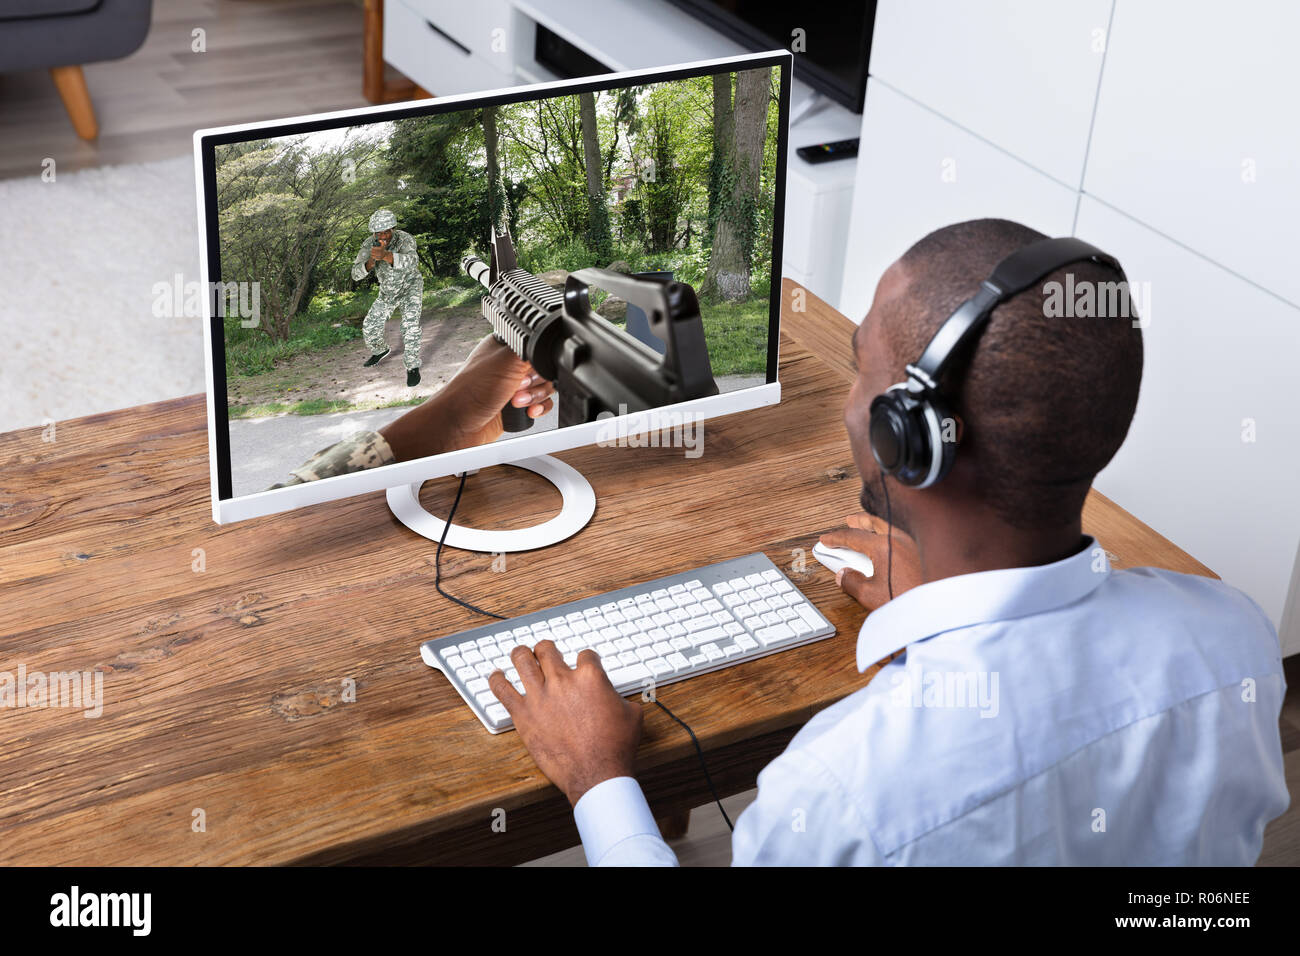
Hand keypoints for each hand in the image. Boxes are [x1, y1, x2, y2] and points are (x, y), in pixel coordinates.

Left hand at [438, 334, 555, 447]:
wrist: (459, 426)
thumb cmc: (470, 392)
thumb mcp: (506, 360)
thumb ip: (531, 349)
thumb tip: (548, 347)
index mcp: (505, 347)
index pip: (536, 346)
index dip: (536, 360)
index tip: (524, 370)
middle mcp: (510, 366)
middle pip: (544, 369)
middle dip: (534, 383)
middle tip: (517, 388)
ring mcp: (515, 386)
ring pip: (545, 387)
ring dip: (535, 397)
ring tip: (516, 402)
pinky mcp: (518, 406)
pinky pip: (542, 404)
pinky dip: (539, 409)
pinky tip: (527, 411)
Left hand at [488, 641, 642, 806]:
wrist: (596, 773)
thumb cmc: (613, 748)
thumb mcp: (631, 714)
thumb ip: (619, 697)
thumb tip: (615, 697)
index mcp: (589, 677)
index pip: (585, 655)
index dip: (586, 659)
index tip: (584, 664)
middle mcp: (561, 681)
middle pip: (548, 650)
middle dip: (548, 649)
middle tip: (546, 652)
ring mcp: (539, 696)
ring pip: (522, 660)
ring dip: (521, 654)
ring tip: (521, 654)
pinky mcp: (523, 715)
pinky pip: (502, 690)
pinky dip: (496, 680)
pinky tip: (496, 676)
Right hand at [820, 512, 922, 610]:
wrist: (936, 611)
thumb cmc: (908, 601)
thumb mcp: (870, 595)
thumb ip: (852, 582)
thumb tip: (844, 575)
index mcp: (884, 546)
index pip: (854, 536)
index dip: (836, 538)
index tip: (826, 540)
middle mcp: (900, 539)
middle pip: (874, 522)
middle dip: (859, 520)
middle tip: (848, 520)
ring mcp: (914, 544)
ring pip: (889, 527)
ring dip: (875, 525)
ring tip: (867, 528)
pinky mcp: (924, 554)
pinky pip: (901, 535)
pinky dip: (889, 534)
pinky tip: (888, 544)